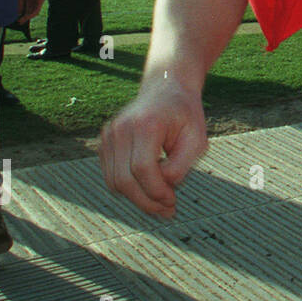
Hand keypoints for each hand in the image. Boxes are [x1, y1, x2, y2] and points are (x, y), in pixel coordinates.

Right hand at [16, 0, 44, 22]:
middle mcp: (36, 1)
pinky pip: (37, 9)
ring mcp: (40, 1)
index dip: (24, 15)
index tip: (19, 20)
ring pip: (34, 12)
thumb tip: (18, 13)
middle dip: (25, 17)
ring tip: (22, 20)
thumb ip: (20, 5)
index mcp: (31, 0)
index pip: (28, 10)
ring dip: (28, 17)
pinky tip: (27, 16)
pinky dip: (31, 13)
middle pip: (31, 12)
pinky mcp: (41, 0)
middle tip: (20, 22)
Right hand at [100, 78, 207, 218]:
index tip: (173, 202)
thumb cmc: (185, 115)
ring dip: (137, 199)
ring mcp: (109, 135)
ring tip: (160, 204)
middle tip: (167, 211)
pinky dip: (129, 189)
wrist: (166, 89)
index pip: (142, 168)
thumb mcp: (196, 138)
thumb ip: (181, 165)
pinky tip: (149, 190)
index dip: (156, 191)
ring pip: (114, 182)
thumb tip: (163, 187)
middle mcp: (121, 129)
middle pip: (124, 179)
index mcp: (145, 124)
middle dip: (146, 202)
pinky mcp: (104, 142)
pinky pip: (111, 176)